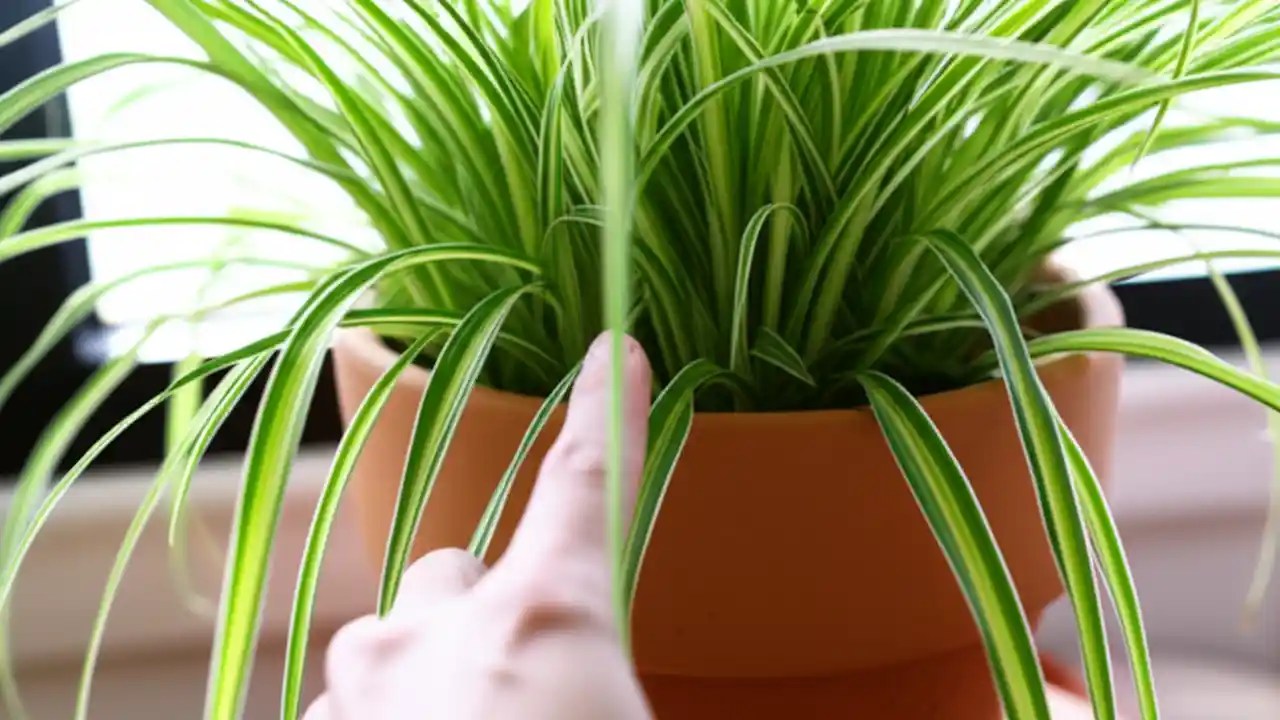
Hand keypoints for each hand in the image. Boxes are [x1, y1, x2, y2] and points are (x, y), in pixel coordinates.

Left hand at [305, 334, 653, 719]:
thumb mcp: (633, 715)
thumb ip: (603, 663)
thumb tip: (594, 665)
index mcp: (543, 619)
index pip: (587, 483)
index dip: (607, 413)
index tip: (616, 353)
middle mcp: (434, 634)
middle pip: (457, 572)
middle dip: (486, 608)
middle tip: (530, 684)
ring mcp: (356, 687)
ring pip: (398, 643)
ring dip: (433, 676)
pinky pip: (352, 705)